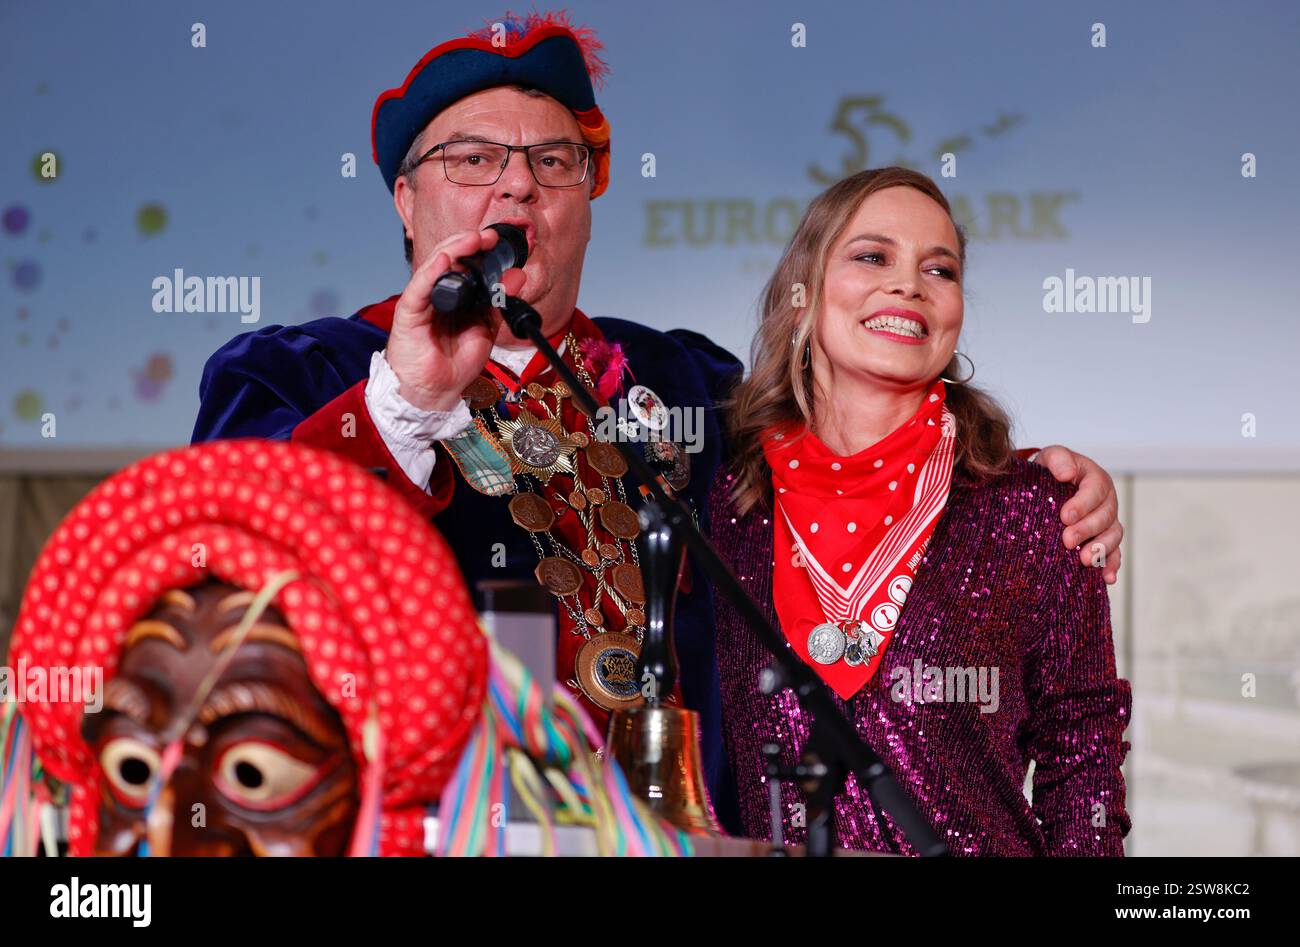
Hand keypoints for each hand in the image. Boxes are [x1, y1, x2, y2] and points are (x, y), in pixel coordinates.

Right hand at [385, 228, 526, 410]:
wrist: (438, 392)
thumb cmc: (456, 363)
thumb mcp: (486, 328)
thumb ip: (499, 302)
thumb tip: (518, 276)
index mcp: (455, 295)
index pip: (465, 263)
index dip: (480, 249)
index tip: (500, 241)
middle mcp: (437, 292)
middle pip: (450, 257)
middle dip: (470, 243)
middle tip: (491, 236)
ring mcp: (422, 300)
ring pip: (434, 265)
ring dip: (454, 248)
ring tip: (473, 239)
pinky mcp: (409, 311)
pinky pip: (419, 286)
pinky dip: (432, 271)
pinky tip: (446, 259)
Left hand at [1033, 445, 1123, 583]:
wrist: (1048, 486)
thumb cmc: (1049, 472)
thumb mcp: (1050, 457)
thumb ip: (1058, 459)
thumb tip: (1066, 473)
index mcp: (1095, 478)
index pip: (1095, 489)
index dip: (1082, 504)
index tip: (1064, 516)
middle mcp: (1106, 500)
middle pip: (1106, 516)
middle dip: (1088, 529)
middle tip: (1067, 541)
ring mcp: (1107, 522)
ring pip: (1113, 536)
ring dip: (1101, 549)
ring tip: (1085, 560)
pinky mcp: (1103, 539)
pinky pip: (1114, 554)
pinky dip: (1111, 565)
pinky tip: (1106, 578)